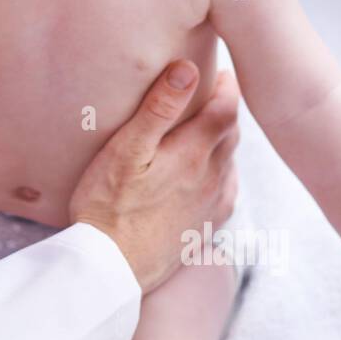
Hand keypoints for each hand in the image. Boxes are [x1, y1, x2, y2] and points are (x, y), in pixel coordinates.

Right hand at [69, 62, 241, 293]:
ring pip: (230, 162)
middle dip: (225, 109)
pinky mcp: (204, 228)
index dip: (226, 85)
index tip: (217, 72)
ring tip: (204, 130)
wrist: (112, 268)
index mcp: (195, 153)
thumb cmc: (108, 205)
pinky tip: (208, 176)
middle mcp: (213, 178)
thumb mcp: (126, 149)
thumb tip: (188, 70)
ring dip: (223, 141)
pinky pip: (226, 193)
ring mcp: (212, 206)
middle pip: (232, 133)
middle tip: (209, 94)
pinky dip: (222, 174)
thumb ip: (158, 109)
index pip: (227, 108)